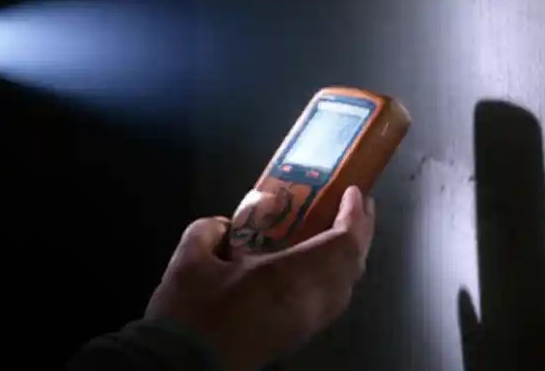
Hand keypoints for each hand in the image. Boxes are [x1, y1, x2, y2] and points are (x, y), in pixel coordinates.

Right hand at [144, 186, 374, 370]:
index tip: (353, 191)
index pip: (342, 244)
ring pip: (345, 288)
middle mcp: (309, 304)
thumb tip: (223, 225)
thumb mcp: (189, 258)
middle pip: (352, 266)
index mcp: (289, 278)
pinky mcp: (296, 338)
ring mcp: (306, 325)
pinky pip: (330, 303)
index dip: (353, 216)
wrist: (184, 367)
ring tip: (338, 232)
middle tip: (354, 206)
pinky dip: (334, 277)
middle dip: (359, 233)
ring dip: (348, 257)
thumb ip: (209, 230)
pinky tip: (315, 265)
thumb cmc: (190, 314)